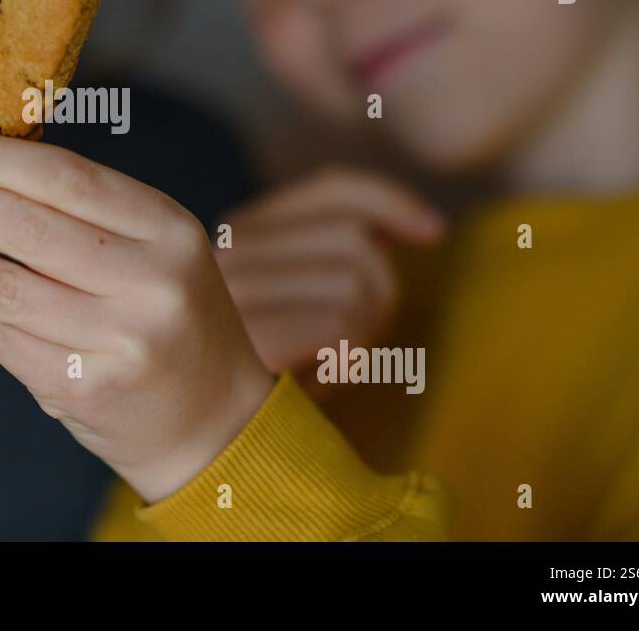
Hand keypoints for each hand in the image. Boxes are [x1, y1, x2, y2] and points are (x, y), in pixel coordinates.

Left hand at [0, 134, 275, 503]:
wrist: (209, 419)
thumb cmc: (167, 318)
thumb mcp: (156, 249)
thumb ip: (85, 212)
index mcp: (171, 230)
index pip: (71, 180)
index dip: (2, 161)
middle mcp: (152, 283)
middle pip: (31, 230)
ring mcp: (118, 342)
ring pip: (3, 288)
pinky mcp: (82, 389)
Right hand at [214, 167, 443, 386]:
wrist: (204, 449)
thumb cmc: (262, 380)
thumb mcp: (296, 304)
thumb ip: (334, 255)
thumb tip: (411, 227)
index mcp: (236, 232)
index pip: (331, 189)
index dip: (390, 201)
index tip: (434, 231)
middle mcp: (226, 250)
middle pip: (355, 239)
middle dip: (382, 290)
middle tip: (355, 339)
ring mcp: (231, 290)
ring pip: (355, 281)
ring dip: (365, 328)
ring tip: (330, 360)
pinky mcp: (243, 331)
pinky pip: (340, 325)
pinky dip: (348, 357)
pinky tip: (319, 379)